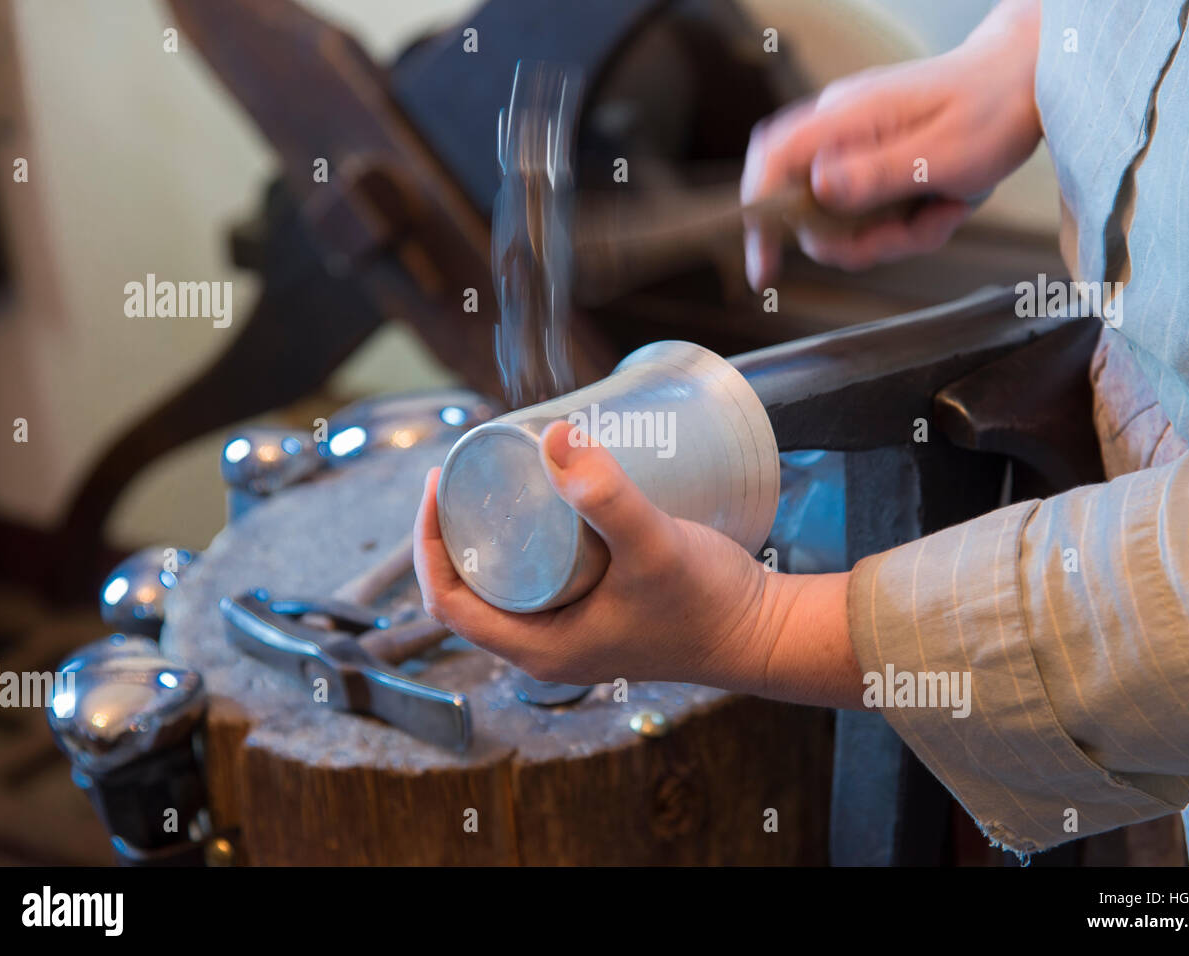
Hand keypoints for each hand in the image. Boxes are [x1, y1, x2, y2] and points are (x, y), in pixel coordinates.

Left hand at [414, 420, 862, 705]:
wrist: (762, 632)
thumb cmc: (709, 604)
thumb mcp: (654, 546)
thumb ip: (608, 498)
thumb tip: (551, 436)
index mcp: (536, 650)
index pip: (446, 600)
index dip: (426, 541)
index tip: (438, 480)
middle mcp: (546, 647)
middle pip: (470, 586)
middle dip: (456, 527)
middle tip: (471, 466)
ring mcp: (572, 631)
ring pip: (505, 581)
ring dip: (492, 532)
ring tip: (500, 474)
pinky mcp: (598, 611)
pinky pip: (541, 577)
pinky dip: (529, 540)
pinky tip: (543, 500)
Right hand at [742, 0, 1042, 287]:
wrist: (1023, 84)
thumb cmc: (992, 110)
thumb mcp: (942, 154)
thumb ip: (878, 174)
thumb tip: (817, 190)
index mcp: (848, 117)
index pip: (773, 160)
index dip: (759, 215)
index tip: (765, 267)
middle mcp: (839, 129)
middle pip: (807, 211)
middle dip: (857, 241)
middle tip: (911, 235)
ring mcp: (853, 148)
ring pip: (842, 223)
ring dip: (891, 236)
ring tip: (942, 212)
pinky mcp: (870, 165)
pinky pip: (868, 217)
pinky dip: (905, 226)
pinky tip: (941, 205)